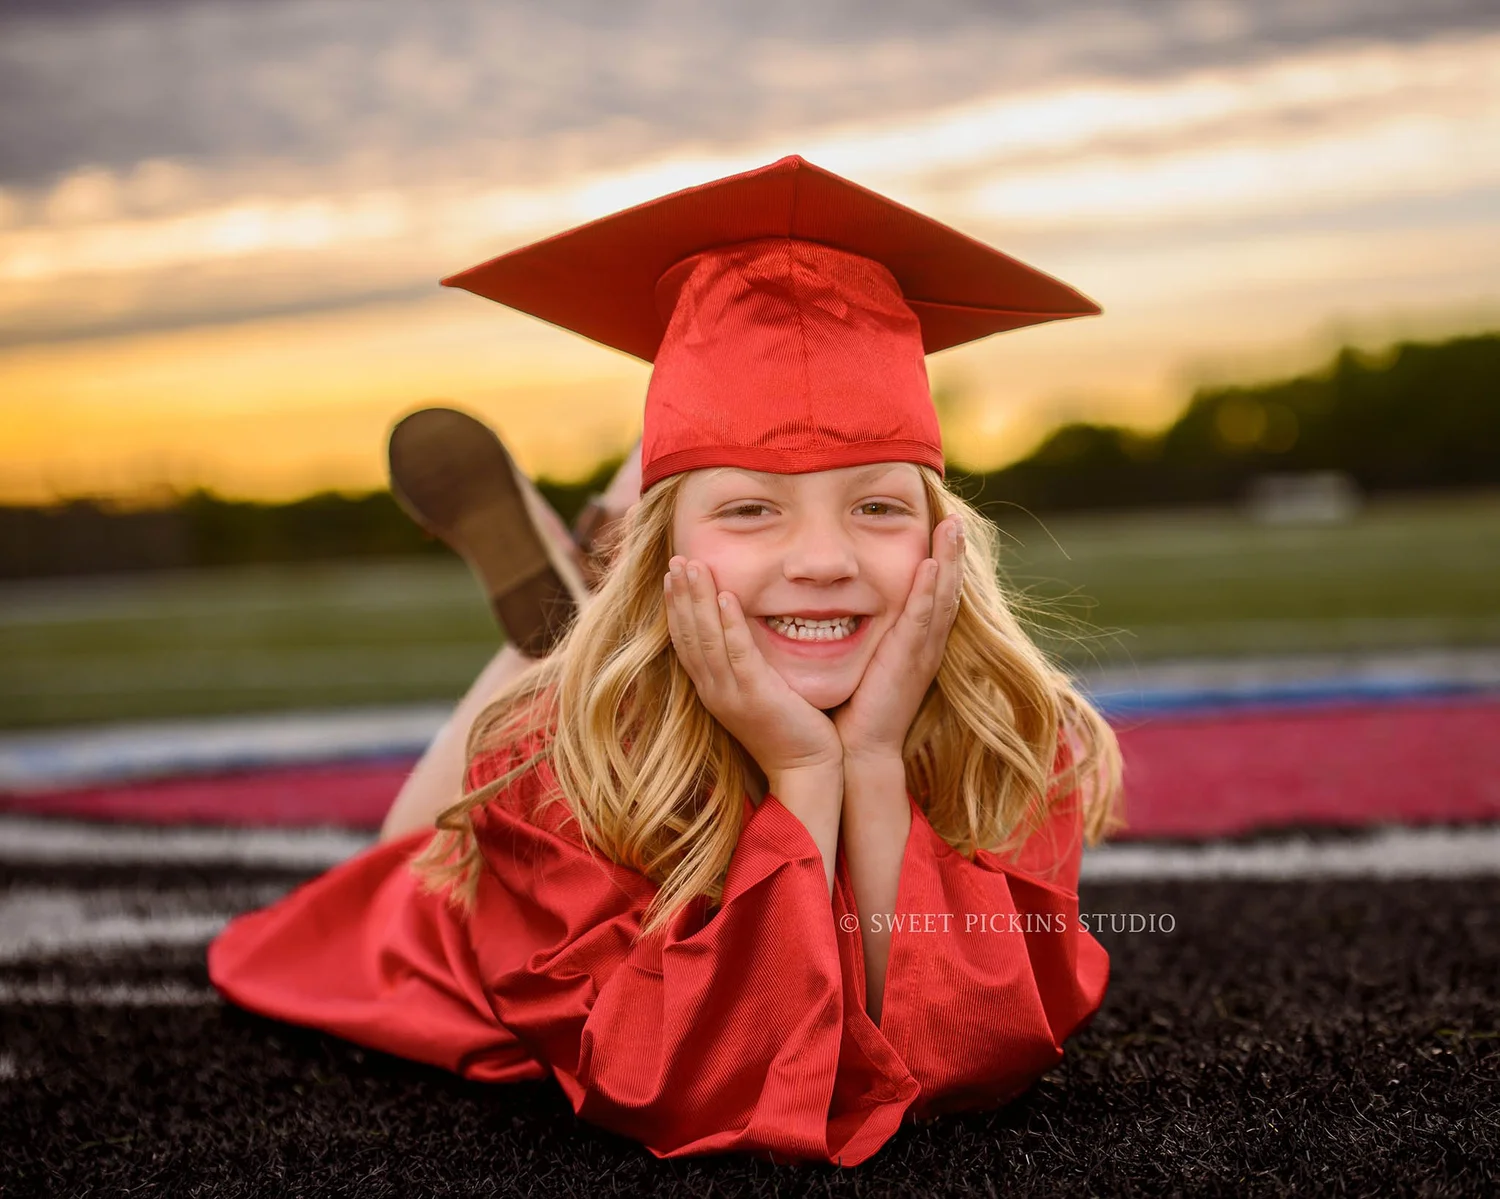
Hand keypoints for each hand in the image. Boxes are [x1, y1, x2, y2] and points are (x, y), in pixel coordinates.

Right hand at [663, 556, 843, 785]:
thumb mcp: (758, 692)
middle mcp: (714, 689)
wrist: (804, 769)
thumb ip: (747, 664)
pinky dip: (729, 623)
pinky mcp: (756, 695)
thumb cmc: (787, 729)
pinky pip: (738, 653)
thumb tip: (745, 631)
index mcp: (712, 689)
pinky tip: (727, 596)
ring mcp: (732, 693)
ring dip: (699, 599)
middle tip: (676, 558)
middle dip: (681, 594)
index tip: (673, 574)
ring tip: (693, 566)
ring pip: (707, 638)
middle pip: (688, 634)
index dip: (677, 606)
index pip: (685, 640)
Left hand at [832, 515, 964, 764]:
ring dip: (949, 560)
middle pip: (947, 588)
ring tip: (954, 525)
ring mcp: (921, 652)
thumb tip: (835, 603)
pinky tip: (931, 565)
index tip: (941, 526)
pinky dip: (929, 591)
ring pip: (942, 597)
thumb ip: (860, 632)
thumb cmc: (856, 707)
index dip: (941, 560)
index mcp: (916, 642)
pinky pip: (922, 619)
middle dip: (953, 551)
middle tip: (956, 516)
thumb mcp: (864, 659)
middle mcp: (926, 643)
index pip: (934, 592)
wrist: (859, 749)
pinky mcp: (908, 662)